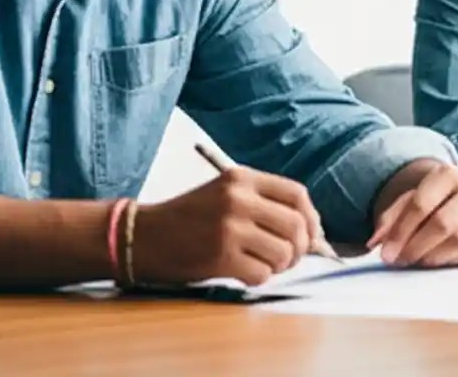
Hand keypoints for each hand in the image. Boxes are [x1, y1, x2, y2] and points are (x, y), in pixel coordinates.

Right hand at [133, 167, 320, 285]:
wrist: (145, 236)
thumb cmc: (189, 218)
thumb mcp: (225, 194)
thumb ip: (263, 205)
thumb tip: (310, 233)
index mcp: (242, 178)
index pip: (297, 194)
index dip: (311, 217)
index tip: (311, 234)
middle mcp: (238, 199)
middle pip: (296, 225)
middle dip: (300, 248)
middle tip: (289, 258)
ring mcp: (230, 228)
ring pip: (283, 253)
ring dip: (279, 266)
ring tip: (262, 264)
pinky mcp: (220, 257)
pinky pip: (262, 273)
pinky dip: (258, 278)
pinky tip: (243, 274)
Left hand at [368, 160, 457, 267]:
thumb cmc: (438, 201)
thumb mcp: (414, 199)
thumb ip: (392, 218)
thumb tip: (375, 242)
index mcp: (447, 176)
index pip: (421, 203)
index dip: (401, 231)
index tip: (387, 253)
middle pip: (442, 223)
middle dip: (417, 246)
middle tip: (401, 262)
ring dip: (435, 257)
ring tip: (418, 263)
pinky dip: (453, 262)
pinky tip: (440, 263)